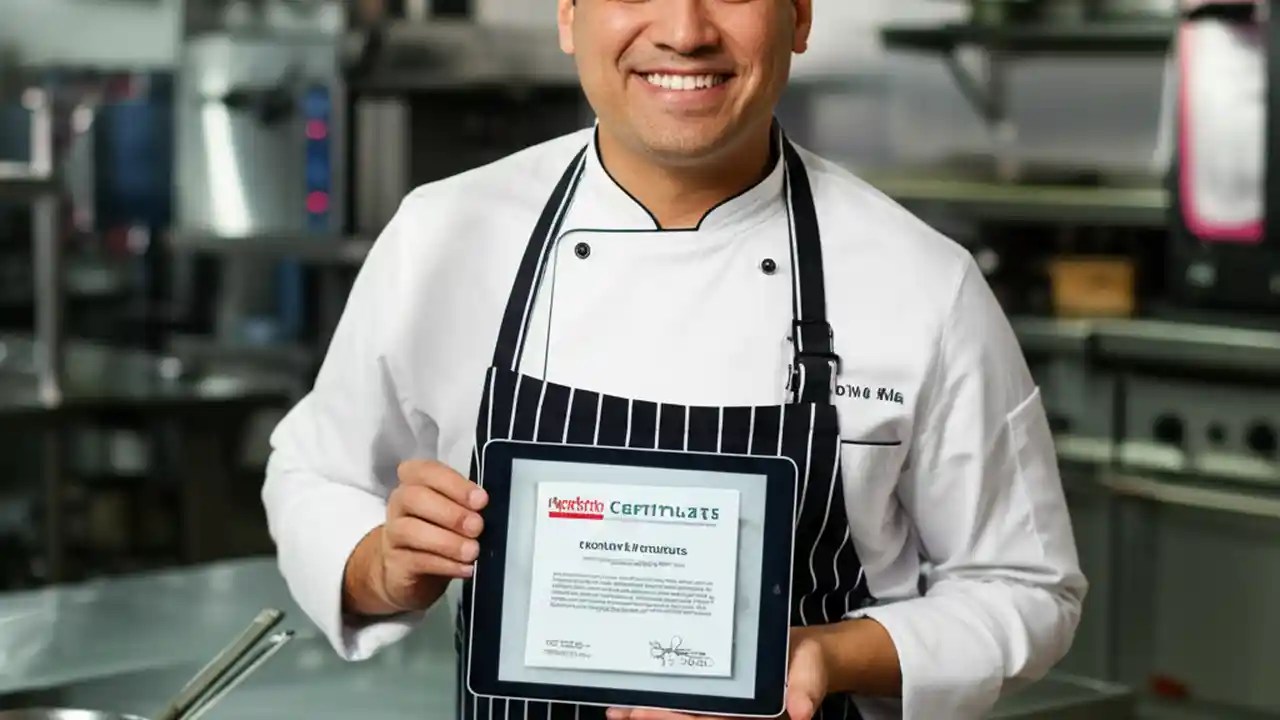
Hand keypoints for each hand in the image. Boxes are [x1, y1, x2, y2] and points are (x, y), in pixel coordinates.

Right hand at [342, 460, 488, 616]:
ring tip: (472, 551)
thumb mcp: (454, 514)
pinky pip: (417, 561)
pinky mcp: (396, 564)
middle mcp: (399, 504)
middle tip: (477, 527)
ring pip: (411, 530)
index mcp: (415, 483)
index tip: (481, 500)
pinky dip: (445, 564)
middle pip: (415, 497)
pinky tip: (465, 568)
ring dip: (447, 541)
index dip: (454, 483)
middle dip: (451, 512)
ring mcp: (393, 534)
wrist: (411, 574)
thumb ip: (467, 506)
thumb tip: (489, 509)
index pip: (426, 471)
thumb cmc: (440, 534)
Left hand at [606, 632, 827, 719]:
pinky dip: (655, 705)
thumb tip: (800, 710)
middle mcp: (732, 717)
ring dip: (649, 716)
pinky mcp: (711, 698)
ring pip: (682, 717)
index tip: (651, 715)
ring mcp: (721, 709)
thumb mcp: (811, 669)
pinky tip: (628, 703)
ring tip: (617, 712)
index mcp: (754, 717)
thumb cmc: (807, 662)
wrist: (804, 656)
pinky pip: (682, 705)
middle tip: (626, 713)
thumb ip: (806, 686)